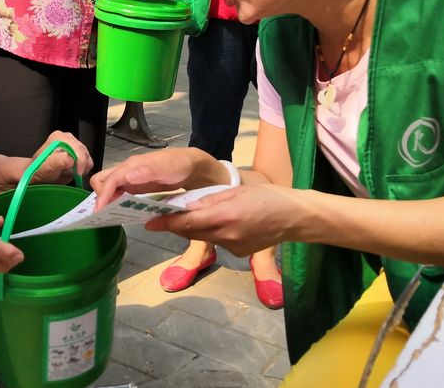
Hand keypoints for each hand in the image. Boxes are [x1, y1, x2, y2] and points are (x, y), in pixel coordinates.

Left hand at [29, 131, 93, 183]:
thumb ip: (58, 162)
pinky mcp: (77, 153)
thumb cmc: (39, 170)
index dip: (80, 161)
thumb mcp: (46, 167)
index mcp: (59, 138)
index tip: (77, 173)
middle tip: (71, 174)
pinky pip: (87, 161)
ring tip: (68, 172)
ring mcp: (73, 145)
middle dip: (80, 165)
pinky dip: (83, 169)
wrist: (38, 175)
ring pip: (87, 157)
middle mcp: (67, 139)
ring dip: (81, 168)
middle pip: (84, 152)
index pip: (77, 147)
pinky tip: (72, 172)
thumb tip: (70, 159)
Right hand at [91, 147, 223, 209]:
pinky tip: (120, 214)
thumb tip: (126, 177)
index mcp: (132, 166)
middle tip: (105, 215)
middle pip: (102, 181)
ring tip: (108, 218)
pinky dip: (115, 203)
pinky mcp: (136, 187)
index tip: (100, 213)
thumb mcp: (168, 167)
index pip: (109, 180)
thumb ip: (148, 170)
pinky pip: (119, 194)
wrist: (193, 166)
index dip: (103, 196)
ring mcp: (131, 179)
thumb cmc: (180, 165)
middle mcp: (128, 171)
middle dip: (99, 197)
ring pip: (109, 188)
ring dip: (106, 201)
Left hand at [146, 183, 297, 256]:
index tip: (148, 222)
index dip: (166, 223)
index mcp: (226, 215)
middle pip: (193, 232)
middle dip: (176, 225)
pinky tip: (217, 223)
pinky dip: (212, 233)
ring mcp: (233, 247)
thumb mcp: (235, 190)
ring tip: (186, 216)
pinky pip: (218, 242)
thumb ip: (209, 199)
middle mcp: (227, 235)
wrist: (295, 217)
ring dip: (194, 228)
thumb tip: (185, 204)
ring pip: (204, 238)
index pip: (188, 221)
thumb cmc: (266, 196)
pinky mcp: (239, 253)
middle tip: (160, 215)